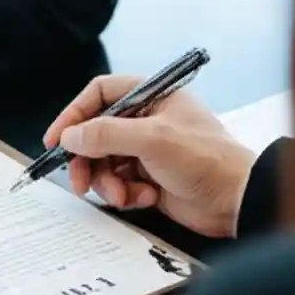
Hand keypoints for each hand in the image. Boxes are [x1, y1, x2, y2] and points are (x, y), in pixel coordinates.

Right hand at [42, 75, 256, 237]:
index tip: (56, 139)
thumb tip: (69, 136)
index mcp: (152, 97)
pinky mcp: (149, 177)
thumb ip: (106, 134)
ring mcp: (147, 150)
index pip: (100, 94)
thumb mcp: (152, 140)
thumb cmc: (206, 160)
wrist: (238, 201)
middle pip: (96, 133)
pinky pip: (119, 183)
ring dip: (107, 182)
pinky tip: (145, 198)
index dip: (74, 114)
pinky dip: (126, 193)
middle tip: (80, 181)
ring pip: (104, 162)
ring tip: (122, 195)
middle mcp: (147, 120)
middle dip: (87, 160)